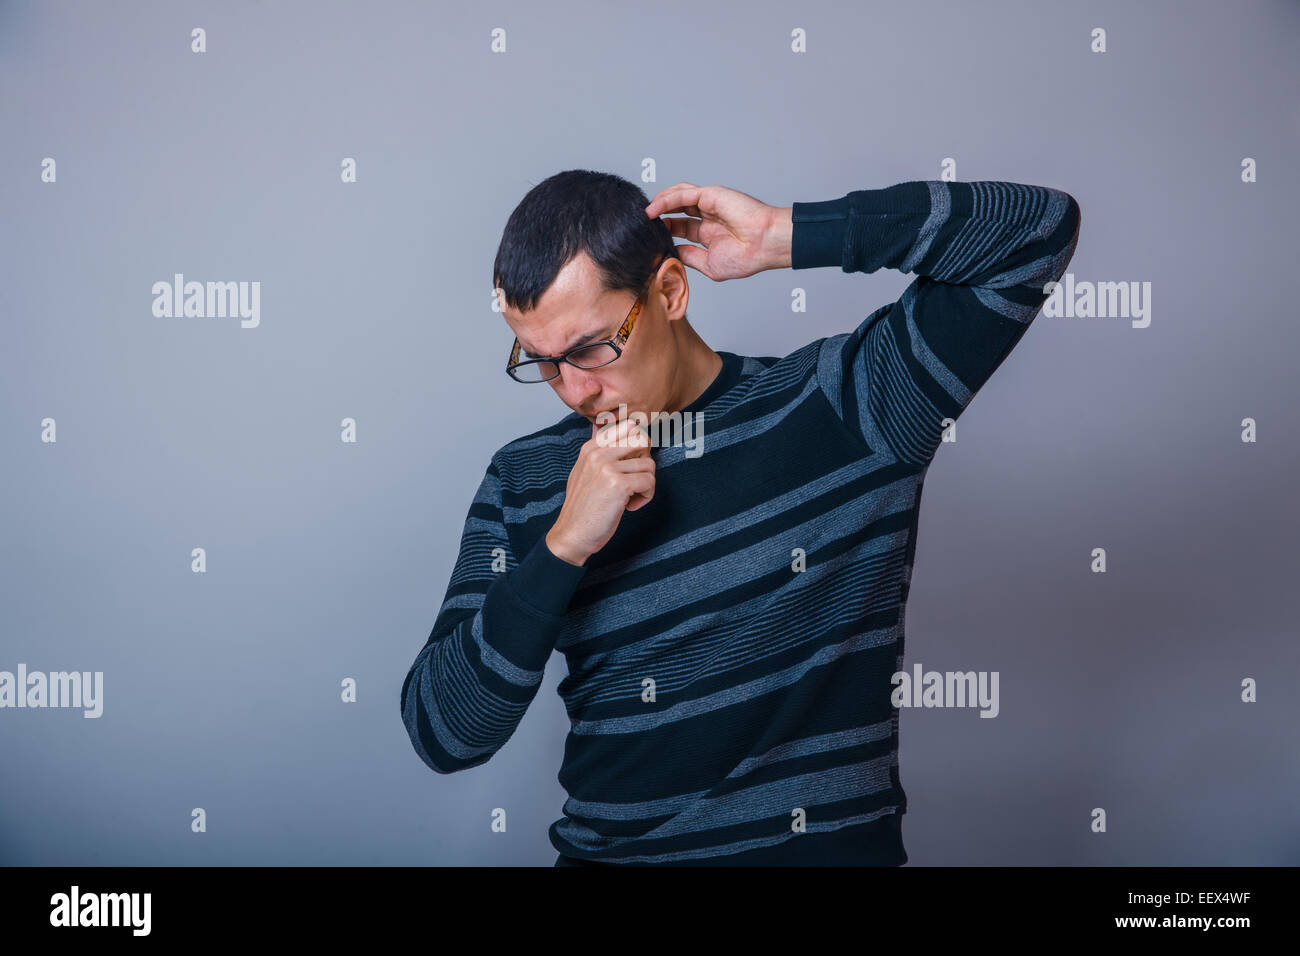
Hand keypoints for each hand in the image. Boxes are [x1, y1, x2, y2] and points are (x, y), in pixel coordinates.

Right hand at [545, 418, 655, 566]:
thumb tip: (606, 426)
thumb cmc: (582, 507)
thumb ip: (598, 450)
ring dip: (646, 484)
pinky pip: (649, 481)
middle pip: (642, 439)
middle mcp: (598, 453)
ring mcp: (607, 467)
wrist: (572, 534)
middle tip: (635, 479)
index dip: (638, 446)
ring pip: (649, 464)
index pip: (628, 426)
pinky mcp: (619, 484)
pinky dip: (646, 497)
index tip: (632, 465)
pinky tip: (630, 506)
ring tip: (630, 498)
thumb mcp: (584, 471)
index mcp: (591, 448)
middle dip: (645, 461)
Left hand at [644, 182, 791, 280]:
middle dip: (658, 216)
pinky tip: (653, 209)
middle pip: (676, 211)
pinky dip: (666, 199)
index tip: (648, 237)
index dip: (664, 230)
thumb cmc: (746, 257)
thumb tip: (672, 253)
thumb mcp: (710, 265)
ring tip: (644, 214)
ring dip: (659, 204)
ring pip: (677, 198)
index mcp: (709, 233)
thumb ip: (690, 257)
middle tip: (640, 223)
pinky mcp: (710, 195)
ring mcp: (709, 204)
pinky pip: (683, 194)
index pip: (680, 228)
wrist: (765, 245)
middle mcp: (708, 216)